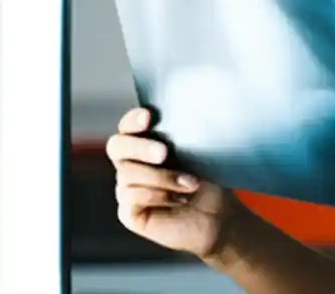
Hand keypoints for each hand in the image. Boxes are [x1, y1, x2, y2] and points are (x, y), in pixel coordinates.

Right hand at [105, 107, 246, 259]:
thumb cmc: (208, 180)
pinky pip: (132, 197)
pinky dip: (158, 195)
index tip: (148, 117)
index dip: (133, 120)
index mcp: (145, 142)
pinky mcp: (130, 212)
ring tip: (190, 183)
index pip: (128, 126)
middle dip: (140, 147)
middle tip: (164, 153)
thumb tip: (182, 122)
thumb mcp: (198, 153)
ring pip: (128, 174)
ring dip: (162, 177)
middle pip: (116, 147)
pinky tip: (179, 198)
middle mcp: (131, 163)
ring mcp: (127, 188)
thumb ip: (182, 137)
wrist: (217, 215)